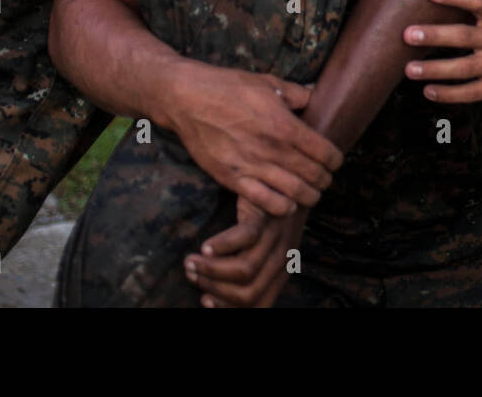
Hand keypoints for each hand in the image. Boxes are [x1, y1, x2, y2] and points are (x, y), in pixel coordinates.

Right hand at [168, 61, 341, 217]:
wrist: (187, 98)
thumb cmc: (229, 87)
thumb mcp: (268, 83)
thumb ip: (297, 94)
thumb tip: (316, 94)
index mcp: (285, 125)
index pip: (325, 152)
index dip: (336, 160)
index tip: (335, 161)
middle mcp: (272, 149)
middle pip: (314, 176)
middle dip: (325, 180)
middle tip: (324, 178)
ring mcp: (252, 166)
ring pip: (295, 194)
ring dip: (309, 196)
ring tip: (310, 193)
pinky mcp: (232, 179)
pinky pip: (266, 203)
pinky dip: (282, 206)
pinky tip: (286, 202)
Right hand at [183, 195, 305, 306]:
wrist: (290, 174)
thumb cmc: (269, 212)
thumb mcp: (267, 245)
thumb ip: (252, 266)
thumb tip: (218, 294)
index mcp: (282, 270)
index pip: (259, 304)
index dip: (227, 308)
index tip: (204, 300)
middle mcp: (283, 257)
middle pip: (249, 293)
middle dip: (214, 290)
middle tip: (192, 276)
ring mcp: (277, 236)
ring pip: (245, 270)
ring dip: (211, 271)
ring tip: (191, 262)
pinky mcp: (268, 214)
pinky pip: (245, 238)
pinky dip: (222, 246)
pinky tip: (204, 246)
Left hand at [403, 0, 481, 102]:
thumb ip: (480, 10)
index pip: (479, 2)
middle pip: (464, 36)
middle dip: (435, 35)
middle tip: (407, 34)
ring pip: (464, 68)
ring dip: (434, 69)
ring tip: (409, 69)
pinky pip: (471, 93)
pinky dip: (449, 94)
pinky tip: (428, 91)